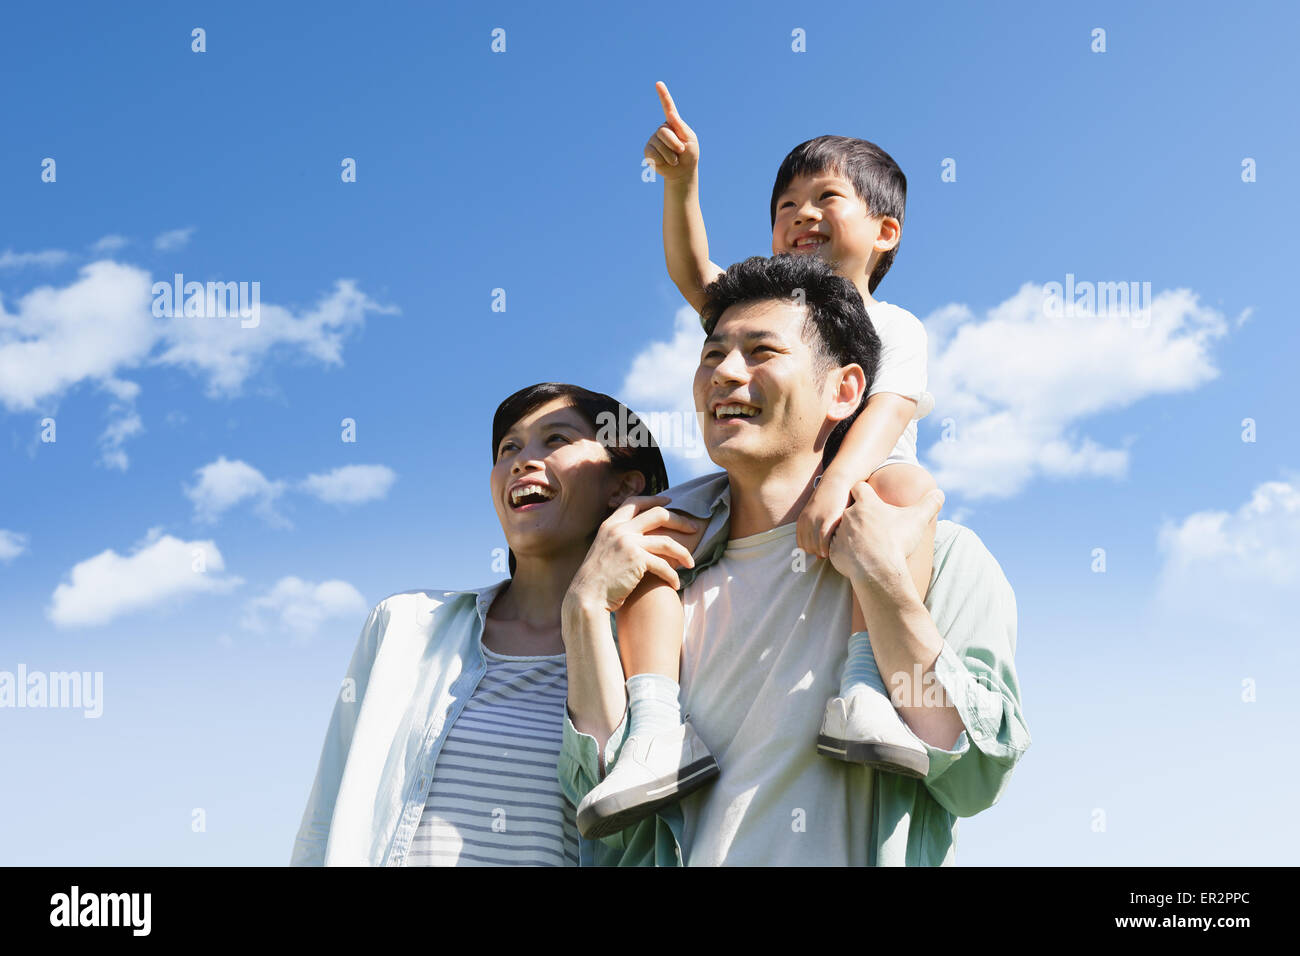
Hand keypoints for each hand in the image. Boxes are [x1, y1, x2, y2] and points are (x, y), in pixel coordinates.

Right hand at [566, 495, 700, 613]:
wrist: (586, 597)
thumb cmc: (597, 580)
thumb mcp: (604, 550)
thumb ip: (619, 539)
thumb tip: (641, 536)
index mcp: (610, 524)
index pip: (635, 502)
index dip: (655, 500)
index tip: (670, 502)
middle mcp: (619, 529)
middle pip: (659, 514)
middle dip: (680, 520)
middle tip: (693, 528)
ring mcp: (628, 543)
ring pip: (666, 541)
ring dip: (683, 552)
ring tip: (691, 563)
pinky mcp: (637, 560)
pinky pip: (663, 565)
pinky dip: (673, 576)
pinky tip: (676, 584)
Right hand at [643, 81, 698, 183]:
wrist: (682, 172)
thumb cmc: (689, 154)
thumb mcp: (690, 140)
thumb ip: (681, 128)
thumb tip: (671, 114)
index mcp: (673, 123)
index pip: (668, 107)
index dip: (663, 95)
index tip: (658, 84)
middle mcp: (662, 129)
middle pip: (664, 132)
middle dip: (675, 144)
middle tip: (681, 151)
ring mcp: (653, 139)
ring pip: (659, 144)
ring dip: (671, 155)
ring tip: (675, 159)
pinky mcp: (648, 150)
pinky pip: (653, 154)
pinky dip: (662, 160)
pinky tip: (665, 162)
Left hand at [796, 473, 852, 558]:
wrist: (837, 482)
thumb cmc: (831, 500)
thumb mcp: (818, 515)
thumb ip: (816, 531)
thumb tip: (819, 555)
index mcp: (801, 521)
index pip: (802, 546)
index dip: (812, 551)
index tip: (823, 552)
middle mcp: (805, 522)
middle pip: (808, 548)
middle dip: (818, 553)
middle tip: (830, 553)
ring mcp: (815, 521)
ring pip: (815, 547)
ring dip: (823, 552)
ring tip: (833, 552)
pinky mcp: (826, 520)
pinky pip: (823, 540)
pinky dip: (826, 548)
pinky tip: (832, 551)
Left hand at [828, 482, 943, 592]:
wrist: (879, 570)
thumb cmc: (897, 541)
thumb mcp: (917, 519)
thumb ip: (929, 504)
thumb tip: (940, 493)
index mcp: (865, 503)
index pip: (858, 487)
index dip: (864, 491)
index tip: (870, 497)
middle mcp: (848, 515)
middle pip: (848, 508)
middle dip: (857, 515)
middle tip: (871, 525)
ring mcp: (839, 533)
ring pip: (840, 529)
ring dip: (849, 534)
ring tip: (864, 544)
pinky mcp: (834, 551)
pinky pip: (837, 549)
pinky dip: (845, 552)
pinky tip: (857, 558)